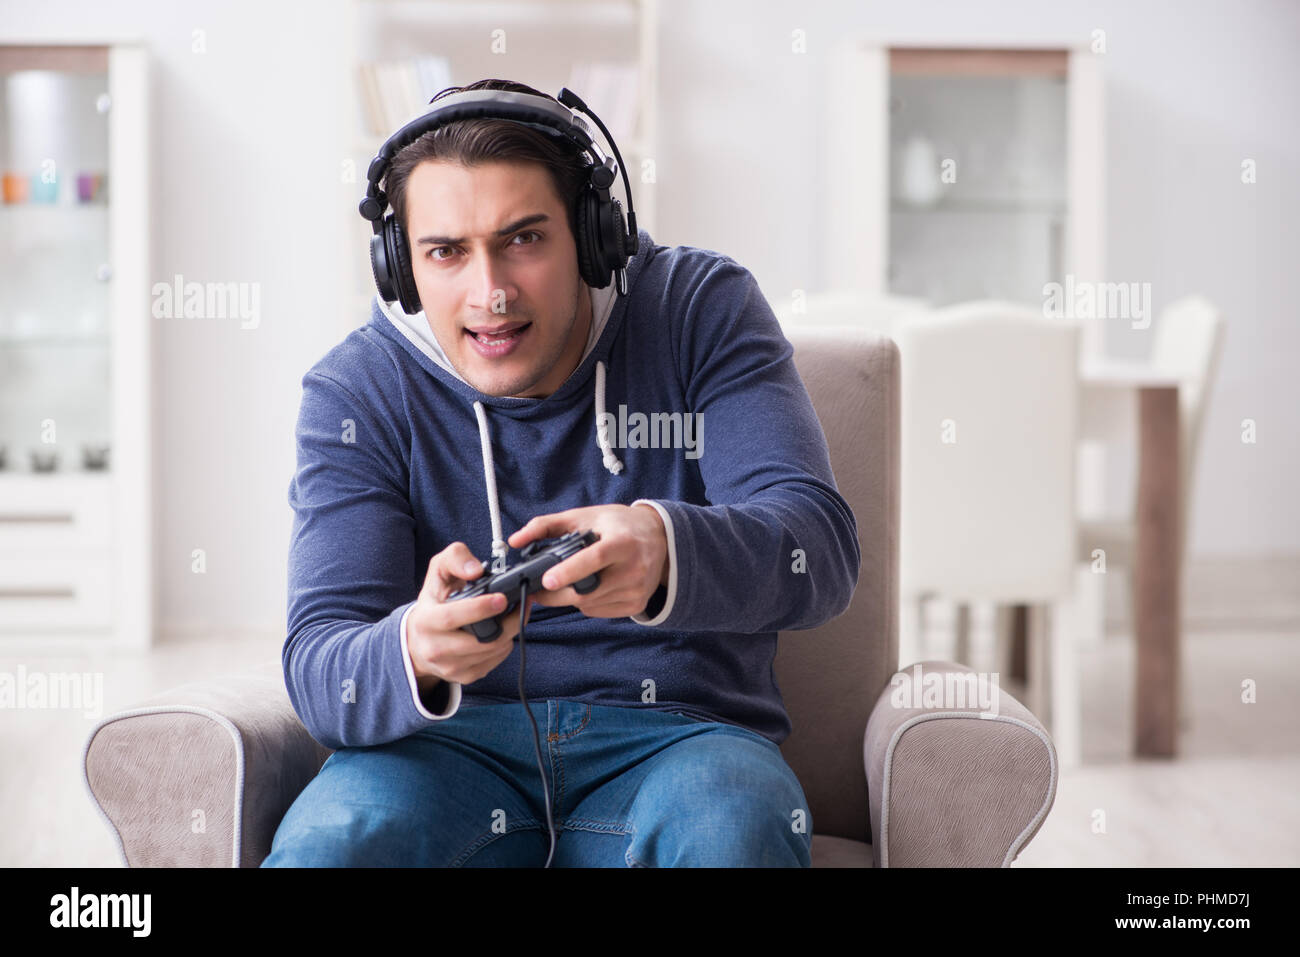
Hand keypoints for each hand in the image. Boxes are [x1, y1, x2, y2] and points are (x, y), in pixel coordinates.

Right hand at [406, 540, 534, 687]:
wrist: (418, 639)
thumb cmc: (433, 601)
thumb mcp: (438, 572)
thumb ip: (455, 559)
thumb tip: (476, 571)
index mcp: (426, 621)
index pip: (452, 618)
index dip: (479, 609)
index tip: (502, 599)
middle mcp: (435, 648)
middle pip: (481, 641)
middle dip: (508, 623)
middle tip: (523, 603)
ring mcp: (449, 667)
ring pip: (492, 652)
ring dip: (510, 632)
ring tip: (515, 613)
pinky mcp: (463, 676)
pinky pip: (494, 661)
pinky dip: (505, 645)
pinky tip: (503, 631)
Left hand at [508, 504, 668, 618]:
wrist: (659, 539)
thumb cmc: (618, 525)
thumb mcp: (585, 516)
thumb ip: (547, 526)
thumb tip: (515, 540)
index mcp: (622, 541)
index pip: (595, 559)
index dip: (570, 571)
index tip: (547, 580)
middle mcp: (633, 568)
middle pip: (587, 590)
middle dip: (557, 593)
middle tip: (540, 587)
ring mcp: (636, 589)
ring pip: (588, 604)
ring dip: (570, 597)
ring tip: (570, 580)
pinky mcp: (636, 604)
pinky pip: (598, 611)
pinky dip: (586, 603)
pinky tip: (589, 587)